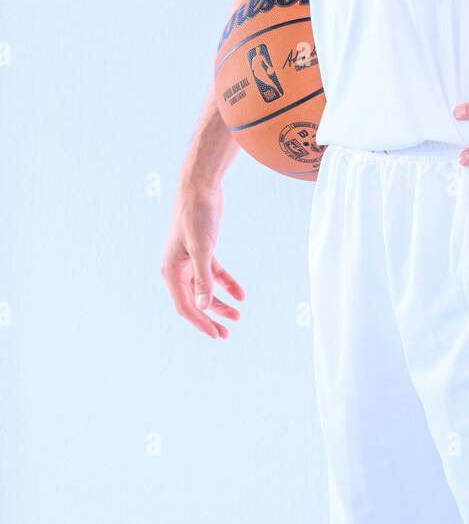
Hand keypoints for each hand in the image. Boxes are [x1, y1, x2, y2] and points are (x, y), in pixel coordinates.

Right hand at [161, 179, 244, 339]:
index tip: (216, 335)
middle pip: (195, 301)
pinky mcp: (203, 251)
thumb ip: (203, 278)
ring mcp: (190, 261)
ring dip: (220, 303)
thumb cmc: (196, 215)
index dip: (200, 323)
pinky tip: (241, 294)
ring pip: (205, 289)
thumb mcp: (202, 248)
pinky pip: (214, 274)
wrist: (200, 188)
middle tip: (226, 334)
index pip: (185, 306)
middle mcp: (177, 269)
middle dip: (211, 318)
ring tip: (238, 316)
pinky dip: (227, 284)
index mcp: (171, 271)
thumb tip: (204, 306)